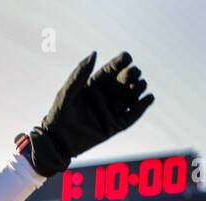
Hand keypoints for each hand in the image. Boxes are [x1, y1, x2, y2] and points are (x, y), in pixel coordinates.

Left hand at [23, 51, 154, 176]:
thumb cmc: (58, 116)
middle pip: (122, 82)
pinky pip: (133, 116)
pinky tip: (149, 98)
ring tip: (140, 84)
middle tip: (133, 72)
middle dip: (130, 75)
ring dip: (138, 89)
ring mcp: (110, 111)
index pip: (110, 71)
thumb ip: (80, 74)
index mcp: (93, 86)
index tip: (127, 57)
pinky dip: (142, 107)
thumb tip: (95, 52)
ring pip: (130, 97)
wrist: (56, 142)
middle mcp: (104, 97)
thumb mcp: (67, 93)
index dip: (119, 63)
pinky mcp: (115, 126)